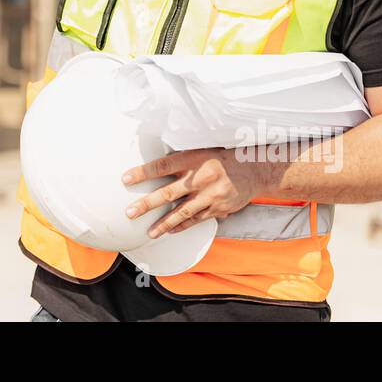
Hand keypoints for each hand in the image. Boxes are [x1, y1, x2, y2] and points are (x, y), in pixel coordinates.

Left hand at [121, 148, 264, 238]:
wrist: (255, 168)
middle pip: (168, 193)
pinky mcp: (219, 209)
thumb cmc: (224, 156)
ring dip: (163, 224)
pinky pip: (196, 219)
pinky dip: (182, 226)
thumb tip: (157, 165)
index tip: (126, 178)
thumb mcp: (203, 149)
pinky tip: (170, 231)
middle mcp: (201, 178)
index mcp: (194, 159)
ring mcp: (210, 196)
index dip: (143, 173)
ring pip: (182, 212)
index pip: (163, 166)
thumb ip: (182, 158)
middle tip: (130, 213)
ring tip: (149, 232)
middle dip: (147, 204)